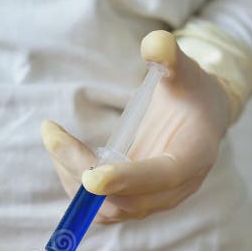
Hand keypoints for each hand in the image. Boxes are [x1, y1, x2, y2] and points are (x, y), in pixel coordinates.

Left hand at [42, 30, 230, 222]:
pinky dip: (74, 184)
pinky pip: (99, 207)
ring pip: (107, 208)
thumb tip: (153, 42)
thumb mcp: (184, 70)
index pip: (162, 177)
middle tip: (53, 136)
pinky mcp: (132, 202)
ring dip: (72, 177)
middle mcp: (174, 190)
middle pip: (126, 200)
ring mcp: (152, 201)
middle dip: (82, 171)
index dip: (126, 179)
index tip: (90, 178)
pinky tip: (62, 152)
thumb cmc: (191, 93)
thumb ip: (170, 57)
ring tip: (54, 137)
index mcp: (194, 157)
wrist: (198, 119)